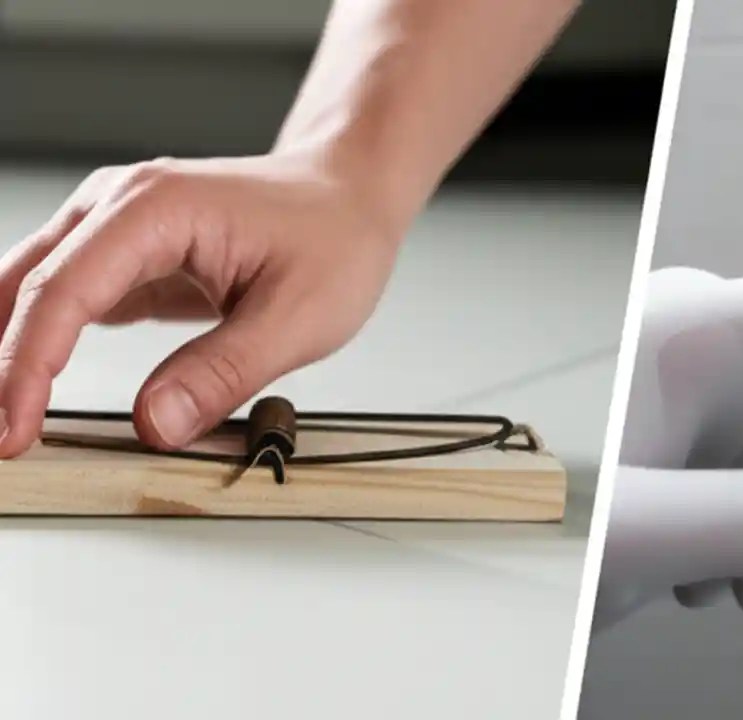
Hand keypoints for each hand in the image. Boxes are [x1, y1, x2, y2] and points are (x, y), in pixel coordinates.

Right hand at [0, 153, 402, 455]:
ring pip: (28, 290)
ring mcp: (115, 227)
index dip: (26, 369)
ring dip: (9, 354)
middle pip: (25, 288)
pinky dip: (38, 344)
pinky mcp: (124, 256)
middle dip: (1, 368)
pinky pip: (61, 298)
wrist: (348, 194)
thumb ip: (224, 371)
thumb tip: (155, 423)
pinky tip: (29, 392)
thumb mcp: (301, 316)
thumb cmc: (335, 236)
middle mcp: (120, 206)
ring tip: (4, 422)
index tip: (13, 432)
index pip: (63, 293)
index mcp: (155, 209)